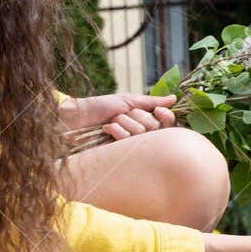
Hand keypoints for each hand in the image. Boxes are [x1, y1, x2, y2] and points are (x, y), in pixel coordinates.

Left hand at [61, 93, 176, 138]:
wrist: (77, 117)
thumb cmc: (100, 106)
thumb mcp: (127, 100)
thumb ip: (151, 102)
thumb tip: (174, 98)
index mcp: (145, 120)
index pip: (167, 123)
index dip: (166, 117)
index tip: (158, 112)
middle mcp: (140, 134)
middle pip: (155, 127)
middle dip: (136, 116)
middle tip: (121, 113)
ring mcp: (130, 145)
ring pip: (141, 133)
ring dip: (123, 122)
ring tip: (110, 122)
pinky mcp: (120, 153)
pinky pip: (127, 140)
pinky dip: (115, 130)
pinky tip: (105, 130)